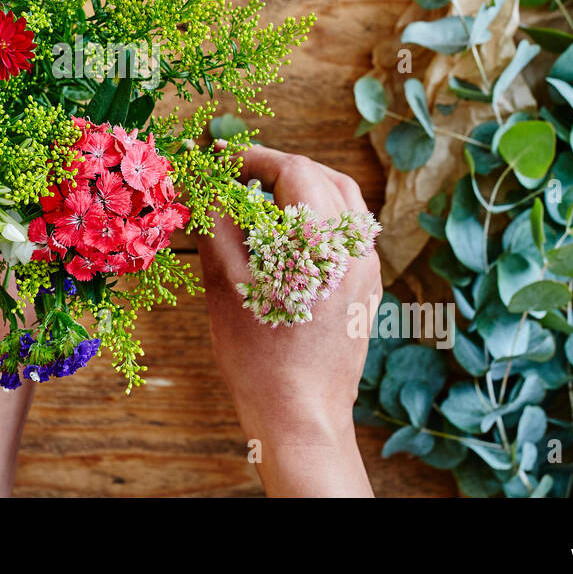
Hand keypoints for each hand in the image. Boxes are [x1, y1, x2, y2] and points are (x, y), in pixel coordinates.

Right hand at [196, 144, 381, 495]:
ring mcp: (367, 268)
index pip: (294, 169)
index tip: (221, 158)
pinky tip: (286, 238)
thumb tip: (204, 185)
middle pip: (324, 178)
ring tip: (261, 201)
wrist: (300, 416)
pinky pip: (349, 233)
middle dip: (280, 168)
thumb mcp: (224, 283)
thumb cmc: (256, 355)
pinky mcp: (368, 289)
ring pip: (343, 203)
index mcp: (321, 239)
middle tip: (239, 175)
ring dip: (303, 190)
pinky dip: (319, 218)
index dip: (254, 157)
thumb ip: (216, 223)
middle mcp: (355, 246)